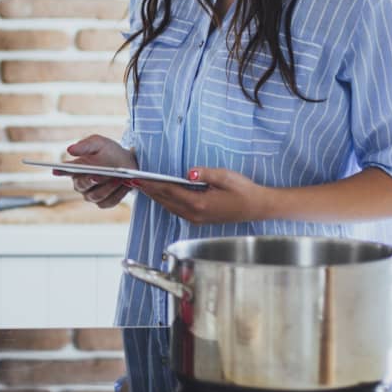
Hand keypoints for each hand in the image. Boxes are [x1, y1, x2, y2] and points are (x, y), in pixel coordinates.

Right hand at [61, 134, 137, 208]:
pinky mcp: (105, 202)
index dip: (60, 172)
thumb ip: (85, 145)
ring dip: (107, 187)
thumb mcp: (99, 143)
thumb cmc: (110, 151)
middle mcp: (81, 184)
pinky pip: (109, 201)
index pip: (65, 171)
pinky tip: (125, 185)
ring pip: (96, 196)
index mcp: (76, 169)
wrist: (128, 162)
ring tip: (118, 178)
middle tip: (97, 175)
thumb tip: (69, 150)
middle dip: (90, 181)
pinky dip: (118, 193)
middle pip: (82, 186)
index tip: (56, 170)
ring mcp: (92, 196)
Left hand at [129, 166, 272, 226]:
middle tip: (135, 182)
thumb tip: (189, 172)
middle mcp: (195, 214)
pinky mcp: (200, 219)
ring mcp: (197, 219)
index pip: (169, 191)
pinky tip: (162, 195)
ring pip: (170, 207)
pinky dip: (166, 201)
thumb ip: (206, 173)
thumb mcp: (226, 176)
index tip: (139, 179)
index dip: (153, 184)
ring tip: (144, 187)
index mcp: (199, 203)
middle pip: (165, 201)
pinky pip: (177, 210)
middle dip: (150, 191)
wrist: (257, 207)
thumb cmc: (243, 190)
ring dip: (157, 197)